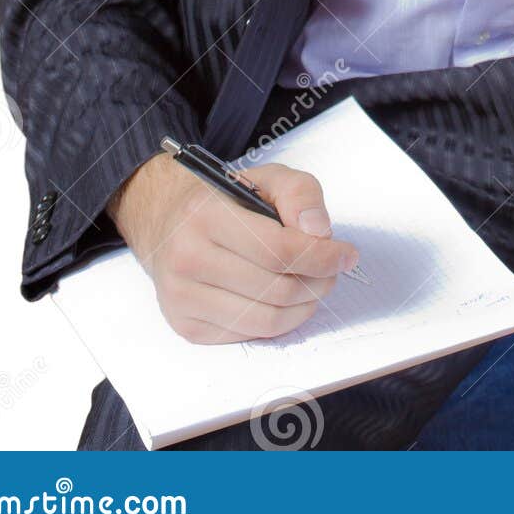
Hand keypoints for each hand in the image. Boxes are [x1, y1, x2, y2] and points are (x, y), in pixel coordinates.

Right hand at [107, 151, 360, 344]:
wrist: (167, 222)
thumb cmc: (225, 201)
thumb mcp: (266, 177)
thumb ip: (300, 193)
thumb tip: (320, 232)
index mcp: (206, 215)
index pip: (278, 250)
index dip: (322, 256)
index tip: (347, 254)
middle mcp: (187, 259)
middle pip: (276, 289)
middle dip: (318, 282)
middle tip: (332, 270)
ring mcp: (182, 298)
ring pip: (266, 320)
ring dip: (304, 307)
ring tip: (314, 286)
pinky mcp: (186, 326)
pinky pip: (248, 336)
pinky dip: (278, 322)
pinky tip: (284, 300)